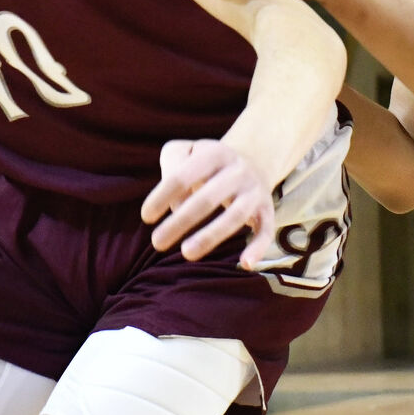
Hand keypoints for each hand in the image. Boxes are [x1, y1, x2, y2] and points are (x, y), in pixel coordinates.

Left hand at [142, 139, 276, 266]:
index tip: (146, 217)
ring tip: (186, 254)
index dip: (162, 196)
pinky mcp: (267, 210)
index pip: (183, 176)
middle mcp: (238, 170)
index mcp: (214, 153)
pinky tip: (244, 264)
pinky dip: (258, 247)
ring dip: (211, 236)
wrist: (254, 159)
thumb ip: (172, 164)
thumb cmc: (206, 161)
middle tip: (157, 242)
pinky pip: (266, 229)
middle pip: (207, 198)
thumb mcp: (186, 150)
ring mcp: (254, 190)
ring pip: (235, 216)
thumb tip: (175, 201)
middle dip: (180, 222)